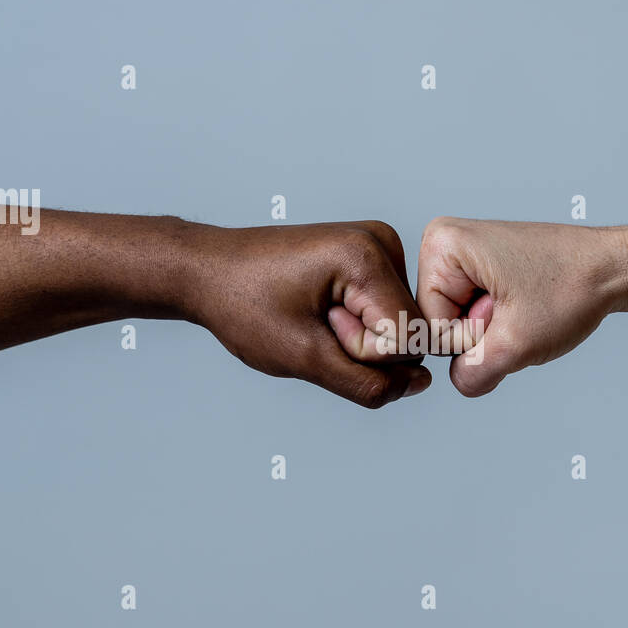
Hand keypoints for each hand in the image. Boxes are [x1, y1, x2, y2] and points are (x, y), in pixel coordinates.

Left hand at [182, 220, 430, 407]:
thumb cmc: (243, 303)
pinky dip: (355, 327)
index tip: (318, 329)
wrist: (209, 271)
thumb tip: (418, 385)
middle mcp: (382, 242)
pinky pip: (385, 315)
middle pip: (406, 332)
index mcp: (367, 255)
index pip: (406, 340)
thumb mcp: (303, 358)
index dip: (363, 355)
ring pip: (397, 327)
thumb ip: (368, 382)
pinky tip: (320, 312)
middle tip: (312, 325)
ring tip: (312, 317)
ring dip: (356, 340)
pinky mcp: (372, 259)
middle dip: (361, 348)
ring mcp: (380, 248)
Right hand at [415, 216, 626, 395]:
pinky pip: (471, 313)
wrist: (612, 269)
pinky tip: (524, 306)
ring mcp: (461, 253)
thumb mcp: (516, 345)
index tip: (508, 313)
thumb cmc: (572, 289)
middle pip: (439, 323)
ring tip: (524, 307)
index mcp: (442, 246)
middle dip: (480, 334)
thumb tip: (461, 382)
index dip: (471, 338)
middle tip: (519, 311)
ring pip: (456, 323)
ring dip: (492, 331)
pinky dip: (499, 322)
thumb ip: (473, 373)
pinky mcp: (478, 266)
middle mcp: (444, 242)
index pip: (429, 326)